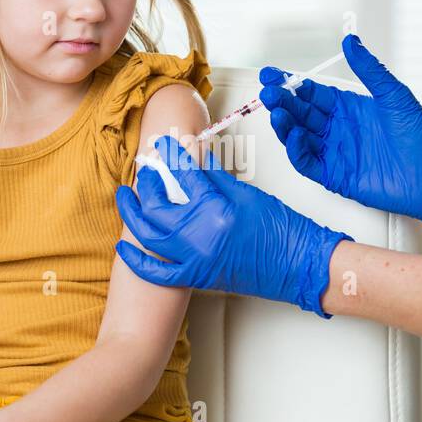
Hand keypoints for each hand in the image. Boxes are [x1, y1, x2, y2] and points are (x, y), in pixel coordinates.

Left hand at [114, 135, 352, 317]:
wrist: (297, 266)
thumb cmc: (281, 229)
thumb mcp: (247, 194)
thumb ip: (214, 177)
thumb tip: (193, 158)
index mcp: (216, 210)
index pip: (184, 175)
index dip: (172, 155)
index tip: (165, 144)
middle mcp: (200, 236)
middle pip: (158, 204)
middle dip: (147, 182)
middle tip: (147, 168)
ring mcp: (196, 259)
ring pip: (149, 235)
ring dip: (133, 214)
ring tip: (126, 197)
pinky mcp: (197, 277)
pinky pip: (158, 273)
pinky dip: (137, 261)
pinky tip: (124, 246)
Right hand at [259, 34, 421, 229]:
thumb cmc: (420, 135)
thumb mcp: (394, 94)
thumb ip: (369, 69)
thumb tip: (351, 40)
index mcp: (348, 107)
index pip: (311, 93)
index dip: (290, 83)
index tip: (273, 74)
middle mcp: (338, 129)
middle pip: (300, 113)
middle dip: (282, 102)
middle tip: (269, 92)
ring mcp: (335, 152)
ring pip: (298, 137)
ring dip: (285, 125)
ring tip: (278, 112)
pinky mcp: (335, 175)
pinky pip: (307, 162)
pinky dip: (297, 150)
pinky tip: (296, 136)